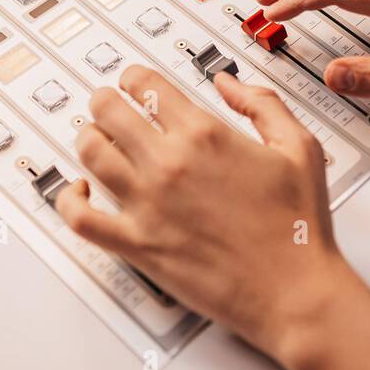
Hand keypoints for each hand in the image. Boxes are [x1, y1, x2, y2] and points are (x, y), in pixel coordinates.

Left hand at [54, 65, 362, 364]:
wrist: (294, 291)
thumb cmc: (299, 227)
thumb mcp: (299, 147)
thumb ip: (262, 104)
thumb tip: (228, 83)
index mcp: (206, 134)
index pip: (146, 86)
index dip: (134, 78)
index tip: (135, 82)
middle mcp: (169, 164)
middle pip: (108, 112)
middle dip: (105, 101)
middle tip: (108, 105)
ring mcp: (147, 204)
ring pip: (89, 154)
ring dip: (87, 138)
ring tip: (95, 138)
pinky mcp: (137, 245)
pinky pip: (81, 218)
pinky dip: (70, 201)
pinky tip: (79, 192)